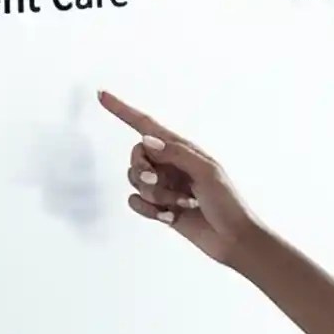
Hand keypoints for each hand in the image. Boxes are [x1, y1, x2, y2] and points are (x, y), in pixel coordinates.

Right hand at [98, 89, 261, 268]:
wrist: (232, 239)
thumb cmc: (227, 202)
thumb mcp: (207, 172)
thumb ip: (177, 154)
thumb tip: (147, 140)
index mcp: (182, 149)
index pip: (146, 125)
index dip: (123, 110)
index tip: (101, 95)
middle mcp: (170, 164)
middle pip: (136, 155)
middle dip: (142, 170)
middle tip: (159, 181)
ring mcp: (164, 185)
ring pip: (135, 181)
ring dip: (154, 194)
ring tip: (180, 203)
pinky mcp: (159, 207)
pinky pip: (136, 202)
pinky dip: (148, 210)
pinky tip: (170, 217)